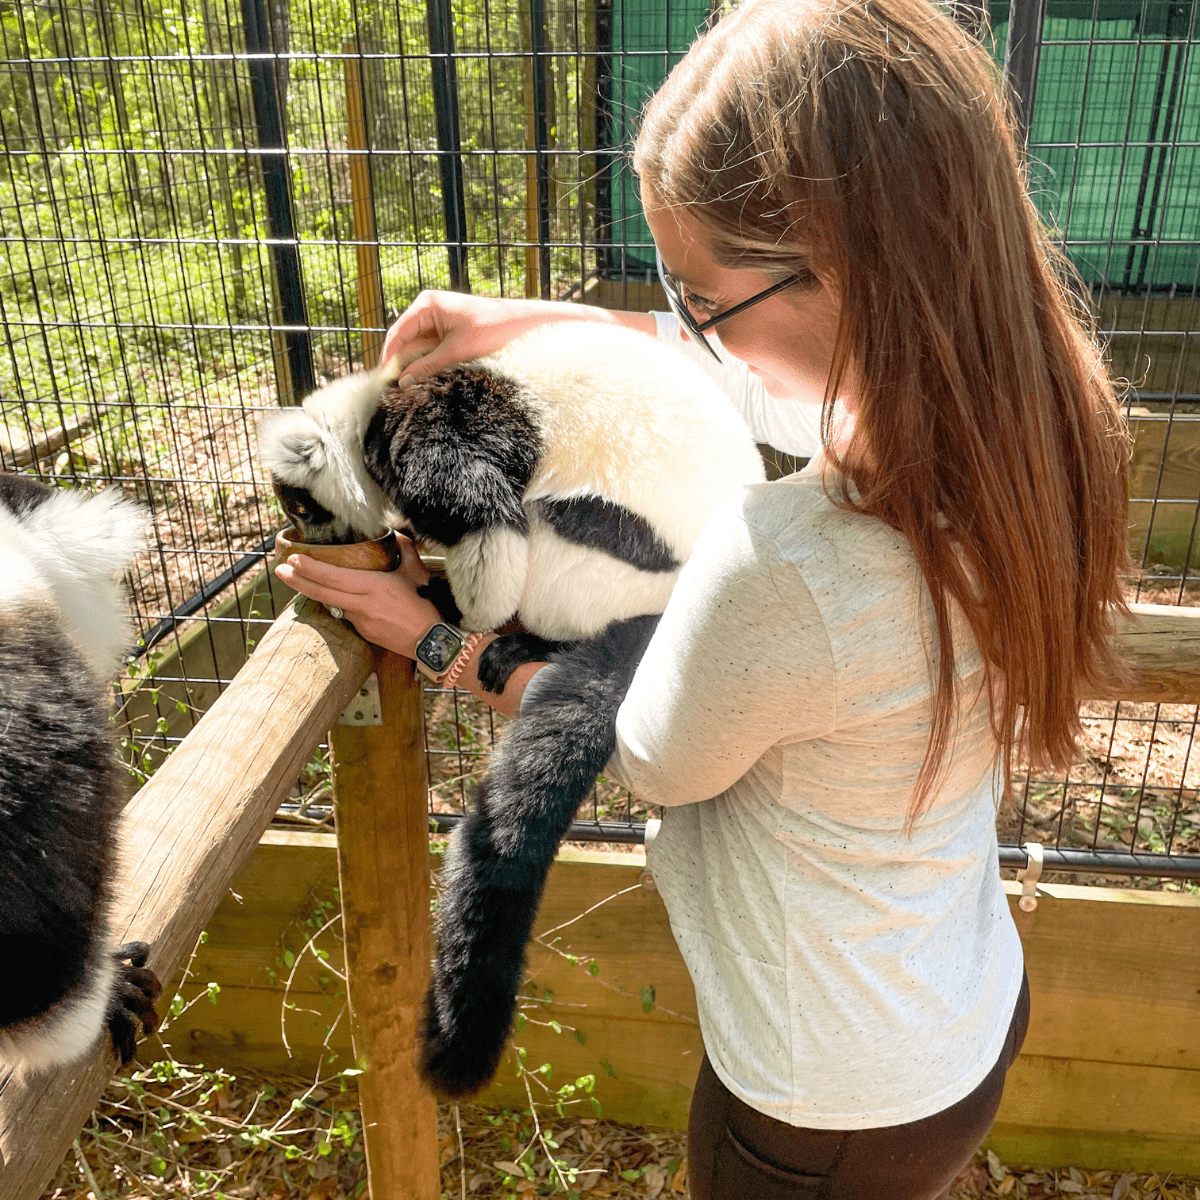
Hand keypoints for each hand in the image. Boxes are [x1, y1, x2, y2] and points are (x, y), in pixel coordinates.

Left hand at [274, 535, 440, 658]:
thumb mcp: (417, 574)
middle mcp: (363, 604)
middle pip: (323, 592)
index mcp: (374, 587)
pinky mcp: (365, 634)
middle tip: (279, 570)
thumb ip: (405, 550)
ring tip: (297, 581)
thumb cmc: (427, 606)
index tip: (293, 560)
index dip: (311, 568)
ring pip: (332, 604)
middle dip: (298, 581)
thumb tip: (397, 533)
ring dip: (313, 592)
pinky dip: (338, 605)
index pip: (334, 577)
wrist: (433, 642)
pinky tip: (333, 598)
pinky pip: (347, 615)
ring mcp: (362, 621)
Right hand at [381, 291, 562, 381]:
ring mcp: (437, 319)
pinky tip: (426, 379)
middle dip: (401, 364)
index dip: (389, 358)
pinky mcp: (447, 331)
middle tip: (395, 390)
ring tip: (410, 388)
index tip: (384, 382)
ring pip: (416, 347)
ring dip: (415, 366)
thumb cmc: (492, 330)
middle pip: (404, 341)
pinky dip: (427, 363)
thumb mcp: (456, 352)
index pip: (397, 333)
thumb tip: (402, 382)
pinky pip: (429, 349)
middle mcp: (428, 308)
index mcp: (426, 304)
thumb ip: (427, 367)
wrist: (522, 325)